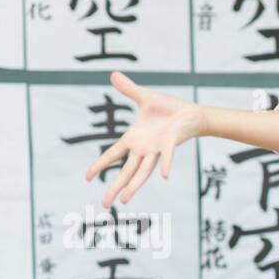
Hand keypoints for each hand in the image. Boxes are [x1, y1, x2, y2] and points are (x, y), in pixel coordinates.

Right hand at [85, 71, 206, 207]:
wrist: (191, 113)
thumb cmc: (168, 109)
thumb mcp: (144, 97)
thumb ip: (128, 89)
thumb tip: (113, 74)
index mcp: (134, 139)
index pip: (112, 154)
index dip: (100, 165)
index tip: (87, 177)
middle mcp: (144, 149)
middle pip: (126, 171)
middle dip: (115, 187)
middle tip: (104, 204)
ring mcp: (157, 149)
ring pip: (143, 171)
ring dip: (135, 185)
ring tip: (124, 200)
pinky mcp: (171, 143)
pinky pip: (167, 156)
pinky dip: (166, 164)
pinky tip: (164, 176)